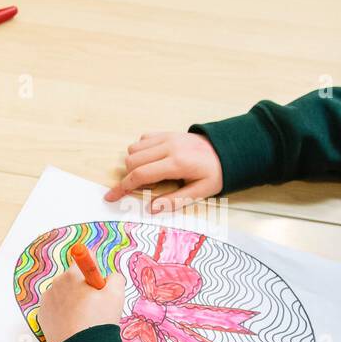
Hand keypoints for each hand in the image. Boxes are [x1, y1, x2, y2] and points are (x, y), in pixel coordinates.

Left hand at [37, 267, 125, 341]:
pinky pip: (56, 309)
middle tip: (95, 306)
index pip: (85, 260)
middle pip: (74, 279)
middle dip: (84, 288)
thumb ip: (116, 278)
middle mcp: (56, 284)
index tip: (99, 283)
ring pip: (64, 294)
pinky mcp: (42, 315)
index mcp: (72, 275)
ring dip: (73, 301)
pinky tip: (73, 325)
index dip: (95, 271)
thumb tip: (110, 277)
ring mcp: (46, 300)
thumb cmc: (98, 319)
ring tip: (84, 319)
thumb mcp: (116, 294)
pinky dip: (63, 313)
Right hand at [103, 131, 222, 211]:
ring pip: (133, 149)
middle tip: (143, 186)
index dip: (122, 187)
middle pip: (132, 161)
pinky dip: (140, 151)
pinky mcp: (167, 133)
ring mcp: (167, 137)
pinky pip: (142, 139)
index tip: (111, 197)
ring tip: (149, 173)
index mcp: (177, 164)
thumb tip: (151, 208)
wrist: (229, 149)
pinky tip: (152, 160)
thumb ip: (175, 201)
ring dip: (134, 163)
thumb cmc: (216, 173)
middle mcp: (169, 147)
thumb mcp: (201, 192)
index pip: (141, 174)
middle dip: (129, 176)